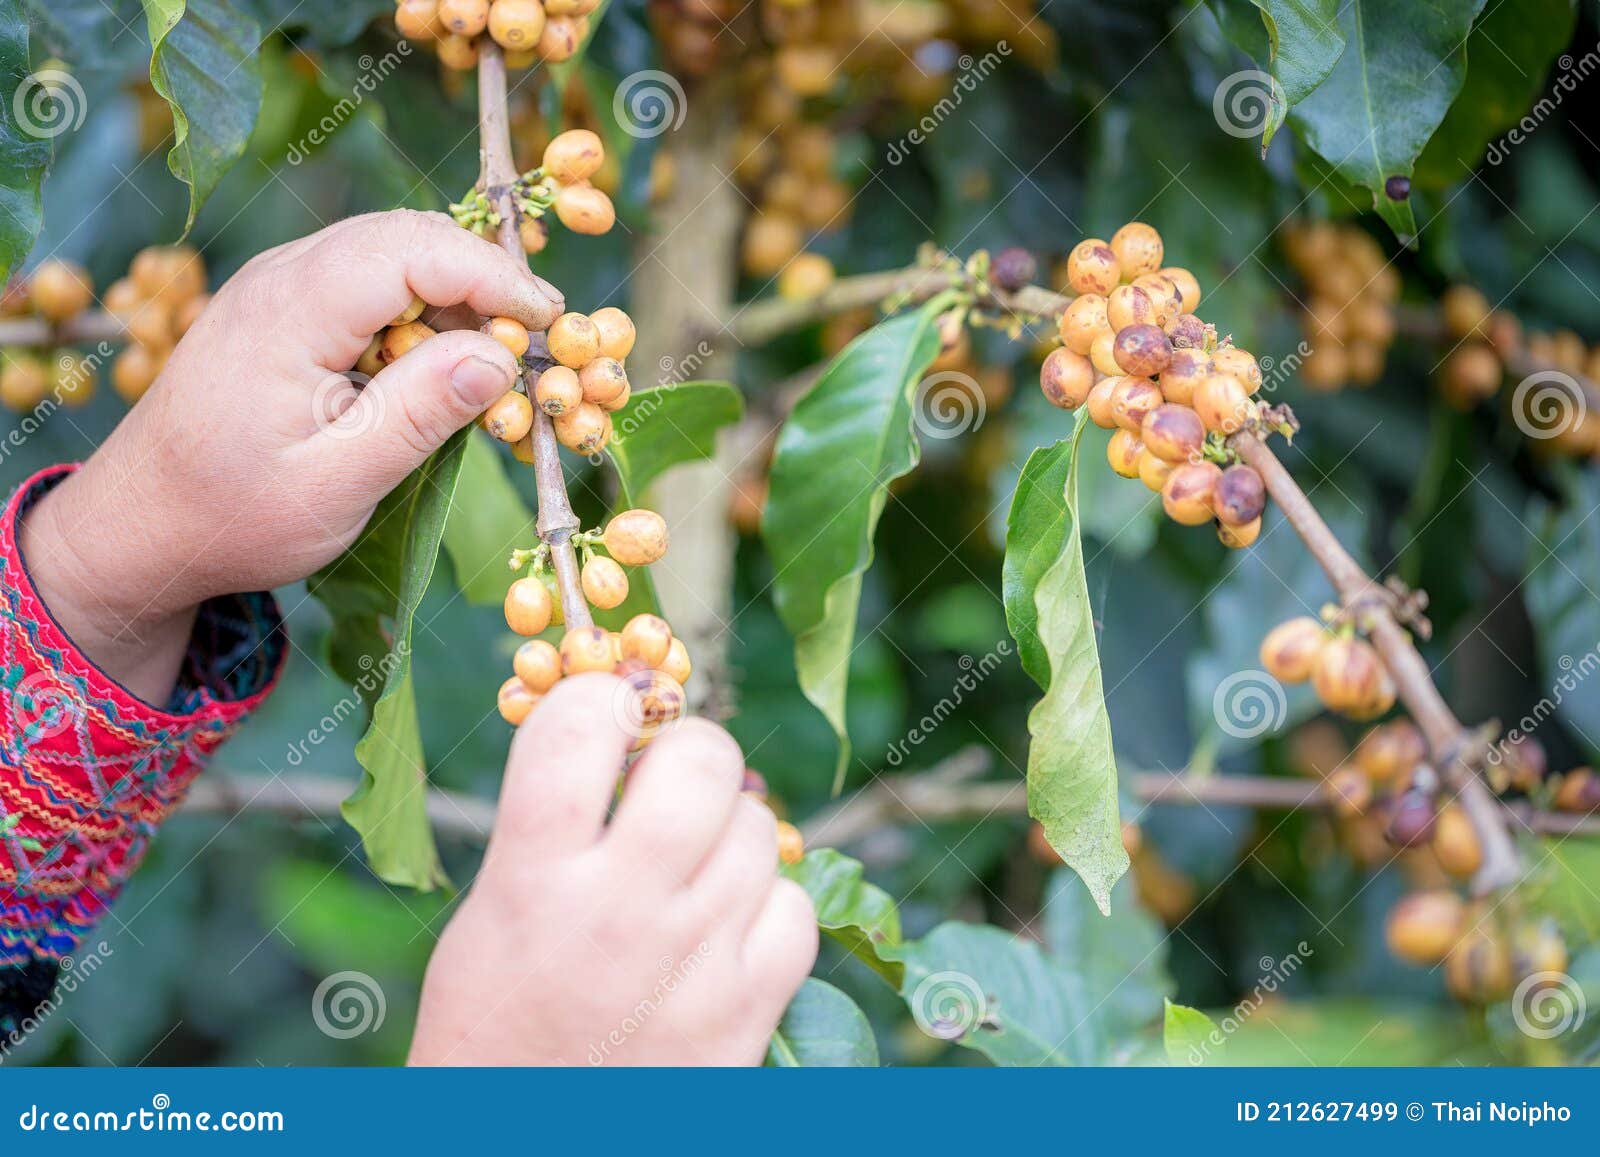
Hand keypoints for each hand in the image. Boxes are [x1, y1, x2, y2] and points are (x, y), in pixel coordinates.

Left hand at [19, 210, 561, 701]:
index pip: (414, 249)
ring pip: (390, 253)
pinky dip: (417, 312)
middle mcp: (280, 275)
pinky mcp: (281, 306)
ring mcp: (277, 285)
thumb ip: (418, 416)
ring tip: (493, 366)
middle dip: (483, 282)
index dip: (493, 278)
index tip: (549, 326)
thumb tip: (498, 357)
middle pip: (407, 236)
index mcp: (290, 310)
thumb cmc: (232, 518)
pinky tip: (436, 368)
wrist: (138, 527)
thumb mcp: (337, 485)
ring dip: (452, 298)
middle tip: (535, 345)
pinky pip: (365, 281)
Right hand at [408, 675, 817, 1066]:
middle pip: (701, 760)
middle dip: (690, 750)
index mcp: (532, 876)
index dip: (600, 697)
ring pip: (760, 828)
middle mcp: (618, 909)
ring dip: (731, 830)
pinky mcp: (746, 1012)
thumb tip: (626, 728)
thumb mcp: (492, 911)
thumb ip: (551, 822)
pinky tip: (729, 925)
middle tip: (672, 776)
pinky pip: (796, 908)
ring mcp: (693, 961)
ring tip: (695, 866)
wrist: (520, 1149)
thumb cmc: (496, 1025)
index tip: (610, 711)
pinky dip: (770, 905)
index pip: (578, 727)